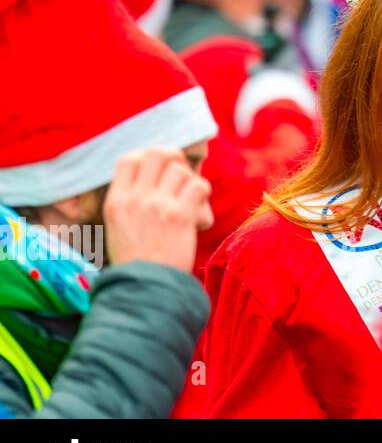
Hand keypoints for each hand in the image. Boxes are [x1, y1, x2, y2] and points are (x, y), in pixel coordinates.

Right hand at [104, 147, 213, 272]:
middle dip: (173, 158)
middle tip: (180, 174)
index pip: (129, 158)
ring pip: (180, 169)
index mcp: (116, 201)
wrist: (145, 288)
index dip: (147, 156)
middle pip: (157, 154)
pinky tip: (199, 207)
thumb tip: (152, 178)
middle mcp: (135, 199)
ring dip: (190, 179)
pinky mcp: (180, 215)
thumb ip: (130, 201)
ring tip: (190, 196)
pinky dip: (203, 192)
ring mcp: (158, 205)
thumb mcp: (118, 227)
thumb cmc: (135, 261)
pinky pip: (198, 185)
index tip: (158, 169)